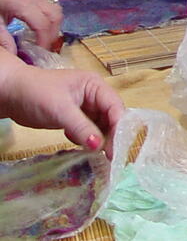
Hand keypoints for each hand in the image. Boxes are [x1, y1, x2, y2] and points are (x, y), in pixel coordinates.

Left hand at [0, 0, 62, 52]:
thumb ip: (3, 37)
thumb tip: (14, 54)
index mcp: (23, 4)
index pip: (43, 24)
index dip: (44, 40)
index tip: (40, 52)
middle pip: (55, 16)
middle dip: (53, 34)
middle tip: (45, 47)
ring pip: (56, 10)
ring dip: (54, 26)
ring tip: (44, 39)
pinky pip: (51, 6)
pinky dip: (50, 19)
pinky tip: (40, 27)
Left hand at [0, 56, 123, 152]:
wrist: (9, 94)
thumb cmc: (36, 94)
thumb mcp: (60, 110)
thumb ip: (81, 127)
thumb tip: (99, 147)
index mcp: (95, 86)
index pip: (114, 106)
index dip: (118, 126)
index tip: (117, 148)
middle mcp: (93, 96)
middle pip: (110, 117)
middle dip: (111, 135)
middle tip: (110, 157)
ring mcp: (84, 108)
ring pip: (100, 126)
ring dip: (99, 140)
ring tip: (100, 157)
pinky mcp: (74, 118)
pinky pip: (87, 131)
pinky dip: (87, 140)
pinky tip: (83, 149)